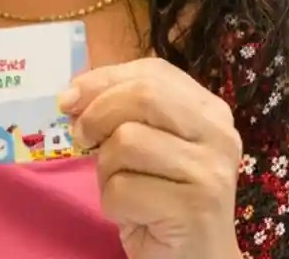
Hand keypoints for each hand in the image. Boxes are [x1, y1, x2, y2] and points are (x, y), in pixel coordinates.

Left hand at [60, 58, 242, 258]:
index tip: (69, 99)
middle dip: (98, 113)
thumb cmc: (164, 202)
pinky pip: (122, 189)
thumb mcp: (147, 147)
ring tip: (122, 189)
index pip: (153, 72)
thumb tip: (72, 96)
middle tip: (82, 138)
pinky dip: (112, 205)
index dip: (103, 79)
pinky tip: (133, 216)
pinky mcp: (194, 208)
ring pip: (126, 142)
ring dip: (106, 170)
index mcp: (210, 111)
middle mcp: (219, 134)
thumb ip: (121, 114)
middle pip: (143, 95)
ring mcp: (211, 171)